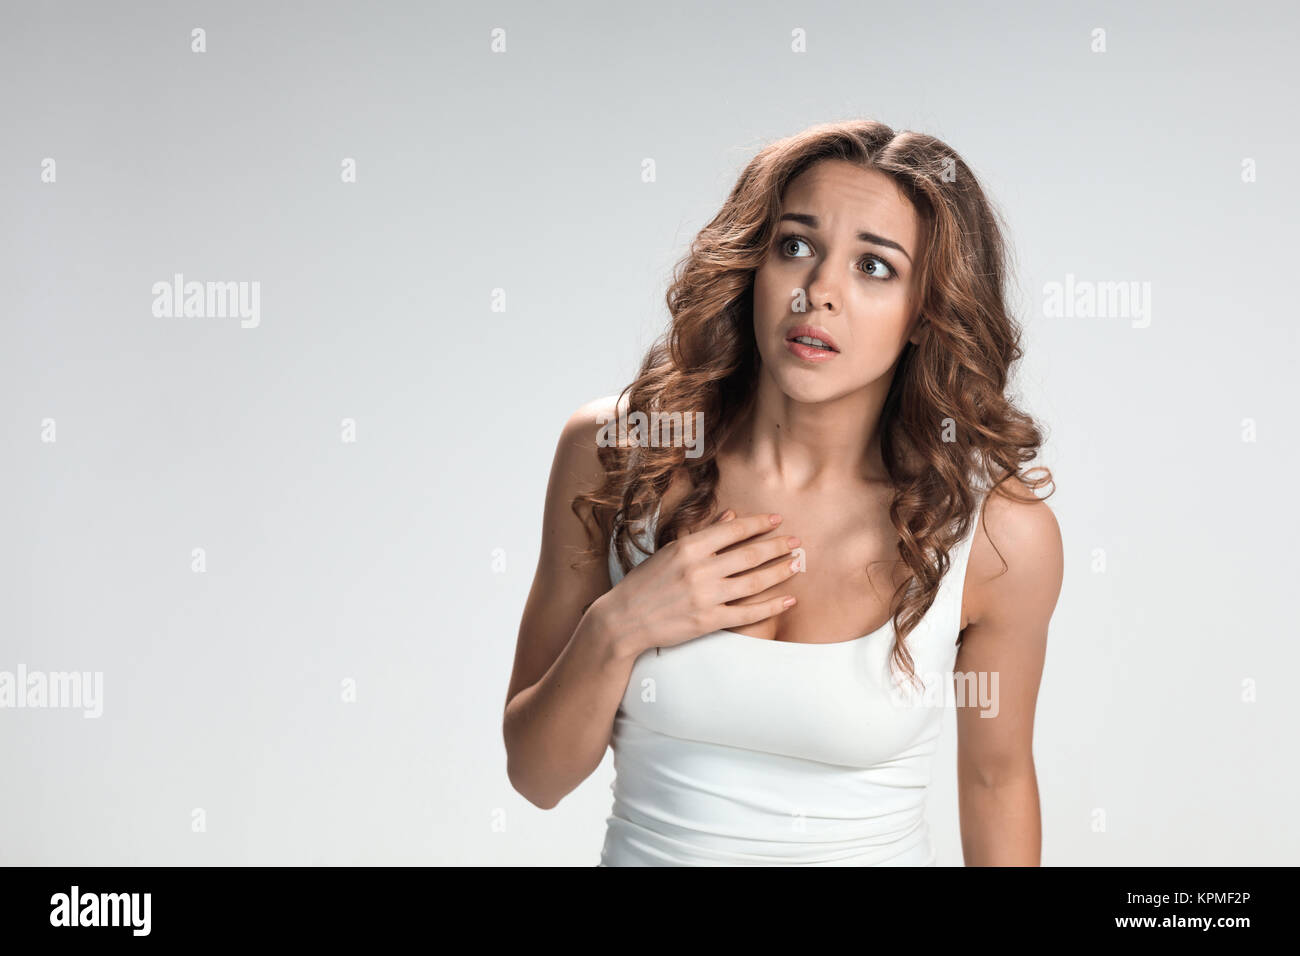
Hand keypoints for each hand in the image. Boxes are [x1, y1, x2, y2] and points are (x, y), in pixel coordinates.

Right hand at [599, 509, 800, 655]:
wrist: (624, 619)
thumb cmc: (645, 583)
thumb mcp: (670, 551)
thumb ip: (703, 534)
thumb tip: (731, 516)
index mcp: (688, 547)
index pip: (733, 530)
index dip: (759, 524)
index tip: (778, 519)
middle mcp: (699, 570)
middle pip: (750, 555)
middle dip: (777, 546)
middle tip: (797, 541)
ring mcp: (704, 597)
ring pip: (753, 582)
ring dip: (779, 572)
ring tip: (796, 564)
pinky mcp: (708, 621)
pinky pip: (747, 613)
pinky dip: (771, 606)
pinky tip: (788, 600)